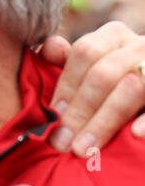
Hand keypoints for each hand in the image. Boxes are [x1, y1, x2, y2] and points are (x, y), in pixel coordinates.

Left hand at [40, 21, 144, 154]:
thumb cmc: (116, 86)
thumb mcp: (94, 70)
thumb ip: (70, 62)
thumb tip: (49, 47)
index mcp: (114, 37)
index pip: (84, 53)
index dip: (66, 87)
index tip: (53, 118)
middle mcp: (140, 46)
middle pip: (104, 73)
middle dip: (80, 110)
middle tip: (61, 142)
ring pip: (132, 88)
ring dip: (104, 121)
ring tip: (83, 149)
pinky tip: (134, 134)